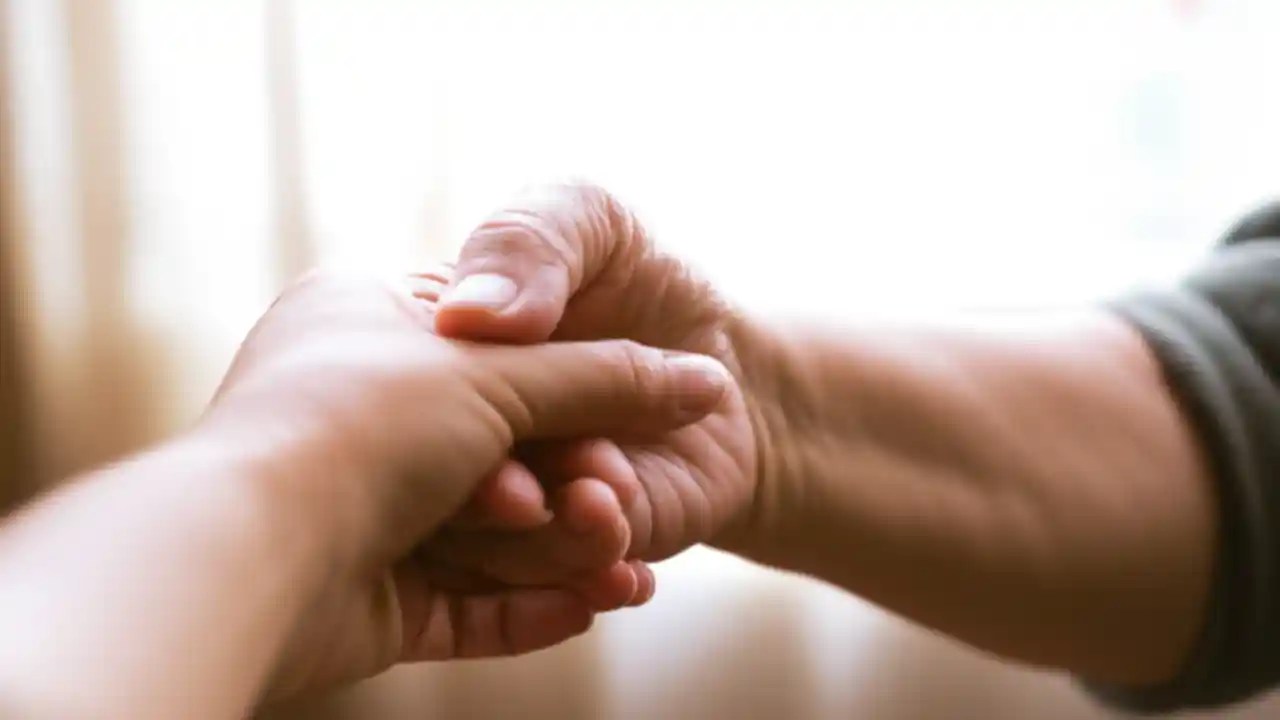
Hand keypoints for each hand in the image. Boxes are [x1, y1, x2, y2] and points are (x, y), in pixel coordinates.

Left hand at [200, 269, 731, 696]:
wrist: (252, 560)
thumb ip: (601, 374)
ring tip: (623, 571)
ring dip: (563, 552)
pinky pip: (468, 602)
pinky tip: (592, 604)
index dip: (570, 375)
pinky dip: (529, 606)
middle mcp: (363, 408)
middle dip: (572, 480)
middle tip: (615, 498)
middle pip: (503, 446)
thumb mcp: (493, 374)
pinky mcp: (371, 595)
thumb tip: (704, 381)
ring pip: (492, 533)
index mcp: (372, 321)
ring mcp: (363, 505)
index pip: (498, 341)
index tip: (638, 398)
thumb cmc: (357, 423)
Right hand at [428, 183, 764, 584]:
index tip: (477, 418)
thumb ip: (527, 242)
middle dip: (482, 493)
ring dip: (543, 533)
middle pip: (424, 479)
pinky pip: (544, 583)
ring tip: (605, 496)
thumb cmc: (642, 280)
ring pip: (483, 545)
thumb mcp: (587, 221)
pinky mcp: (550, 553)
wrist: (734, 374)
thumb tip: (473, 314)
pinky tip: (626, 543)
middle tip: (525, 495)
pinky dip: (584, 560)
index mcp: (423, 346)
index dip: (421, 408)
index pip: (388, 384)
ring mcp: (493, 500)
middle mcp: (441, 431)